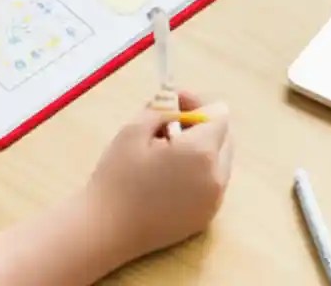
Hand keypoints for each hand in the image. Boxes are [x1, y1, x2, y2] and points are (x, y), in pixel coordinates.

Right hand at [86, 92, 232, 258]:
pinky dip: (199, 172)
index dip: (197, 102)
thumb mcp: (134, 129)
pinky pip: (212, 183)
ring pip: (220, 161)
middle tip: (168, 123)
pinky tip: (168, 175)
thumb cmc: (117, 178)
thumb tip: (178, 100)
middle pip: (224, 136)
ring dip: (201, 148)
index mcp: (202, 152)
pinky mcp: (205, 217)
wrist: (106, 230)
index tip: (174, 101)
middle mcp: (216, 177)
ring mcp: (214, 200)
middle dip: (201, 124)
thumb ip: (163, 108)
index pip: (218, 113)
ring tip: (165, 150)